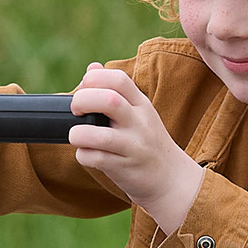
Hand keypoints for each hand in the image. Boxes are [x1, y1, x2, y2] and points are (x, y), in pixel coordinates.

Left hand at [68, 63, 203, 233]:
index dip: (95, 79)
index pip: (119, 79)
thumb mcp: (138, 113)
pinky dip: (83, 155)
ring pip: (102, 136)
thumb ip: (116, 91)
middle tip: (76, 110)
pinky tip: (85, 154)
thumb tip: (92, 68)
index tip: (84, 87)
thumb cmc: (148, 143)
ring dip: (79, 134)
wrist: (171, 179)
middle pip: (110, 101)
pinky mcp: (125, 168)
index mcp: (141, 104)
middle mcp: (140, 123)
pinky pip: (97, 159)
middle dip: (83, 100)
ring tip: (76, 135)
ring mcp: (134, 147)